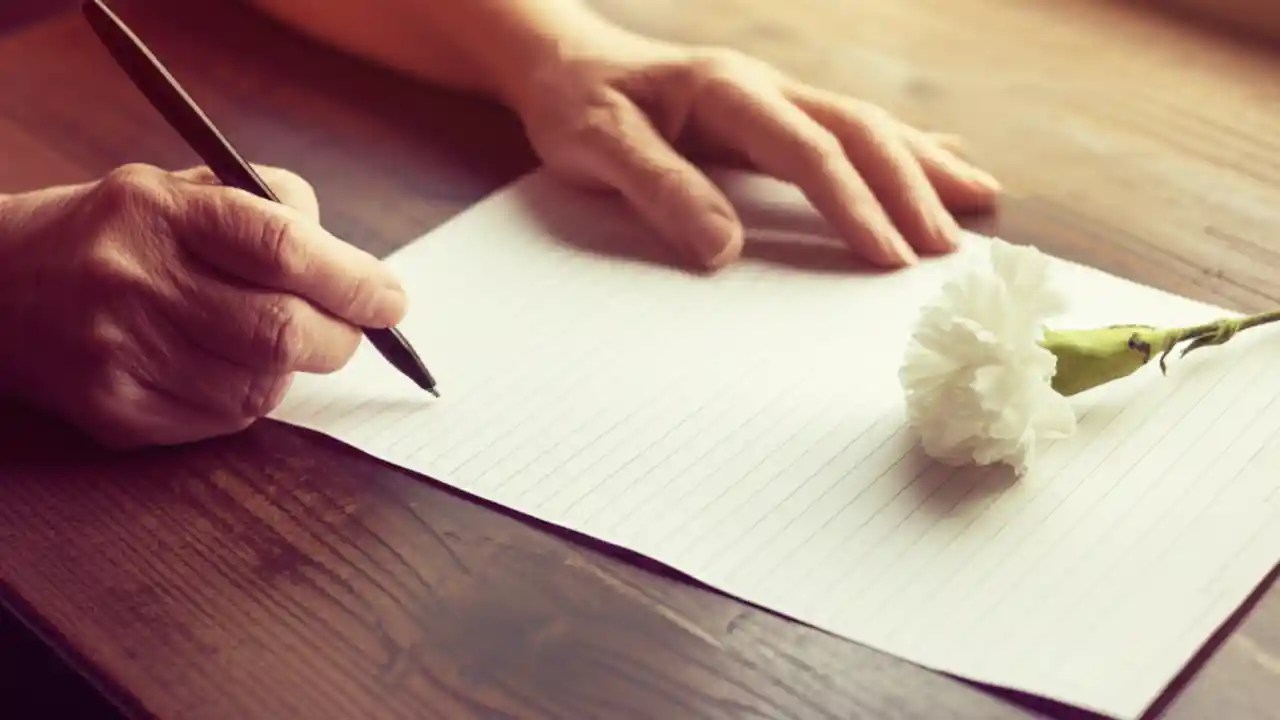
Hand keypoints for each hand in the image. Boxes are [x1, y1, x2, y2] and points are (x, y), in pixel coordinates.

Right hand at [0, 164, 405, 447]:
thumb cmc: (116, 235)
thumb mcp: (181, 189)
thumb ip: (273, 211)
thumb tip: (358, 276)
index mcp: (159, 210)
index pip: (281, 247)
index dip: (352, 280)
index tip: (391, 300)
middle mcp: (133, 280)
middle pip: (281, 330)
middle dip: (339, 339)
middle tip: (351, 331)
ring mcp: (118, 353)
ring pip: (261, 388)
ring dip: (289, 371)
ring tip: (264, 341)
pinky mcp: (113, 412)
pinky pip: (223, 422)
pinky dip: (246, 400)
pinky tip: (222, 368)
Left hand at [511, 40, 1000, 269]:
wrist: (565, 64)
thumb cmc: (577, 105)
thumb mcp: (597, 145)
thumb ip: (658, 190)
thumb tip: (723, 251)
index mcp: (727, 90)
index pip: (807, 150)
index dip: (852, 204)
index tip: (888, 259)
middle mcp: (765, 86)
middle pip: (858, 130)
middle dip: (909, 189)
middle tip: (946, 251)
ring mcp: (776, 97)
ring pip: (867, 124)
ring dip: (923, 166)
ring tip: (979, 202)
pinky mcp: (774, 115)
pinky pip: (850, 130)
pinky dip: (903, 149)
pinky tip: (942, 160)